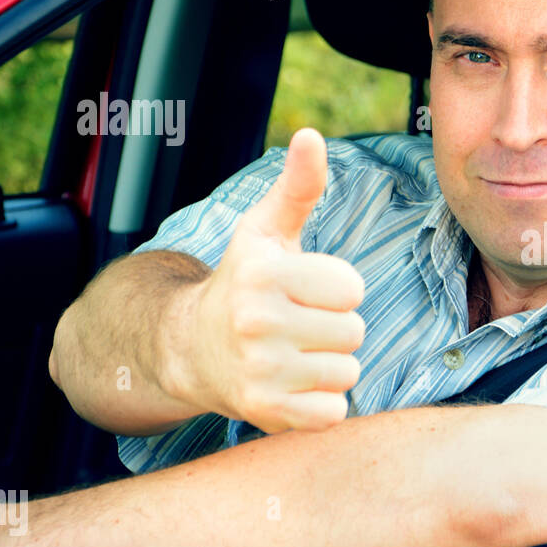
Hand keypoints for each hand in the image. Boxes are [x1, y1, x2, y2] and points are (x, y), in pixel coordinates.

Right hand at [172, 128, 365, 433]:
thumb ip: (298, 187)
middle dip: (336, 329)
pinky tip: (293, 384)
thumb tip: (311, 135)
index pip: (353, 289)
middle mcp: (257, 322)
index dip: (338, 291)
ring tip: (294, 353)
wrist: (191, 348)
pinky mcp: (265, 411)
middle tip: (299, 325)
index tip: (306, 291)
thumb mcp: (267, 231)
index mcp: (265, 274)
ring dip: (330, 366)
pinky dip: (323, 404)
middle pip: (355, 332)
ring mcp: (260, 370)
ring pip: (348, 372)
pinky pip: (334, 412)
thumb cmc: (245, 282)